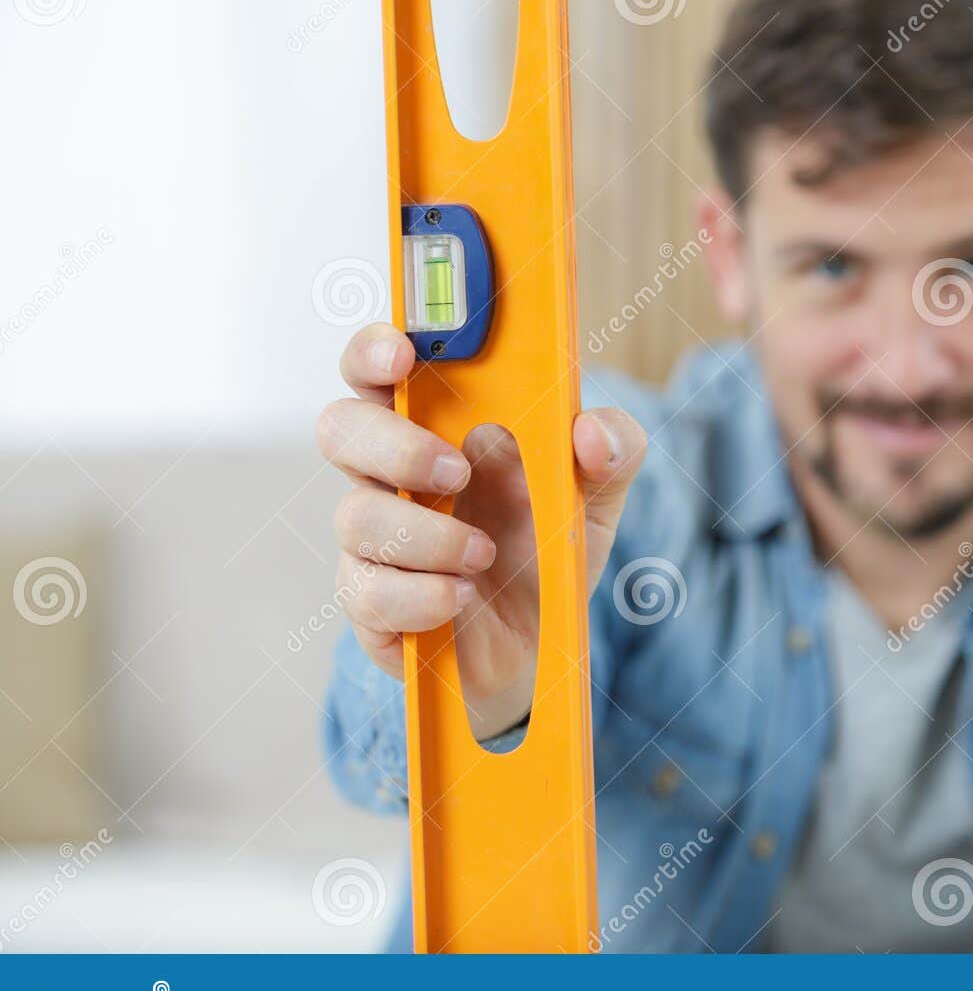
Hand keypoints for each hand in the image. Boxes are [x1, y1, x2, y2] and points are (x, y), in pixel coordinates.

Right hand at [315, 322, 646, 739]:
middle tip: (458, 472)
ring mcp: (372, 538)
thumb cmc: (548, 544)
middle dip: (396, 447)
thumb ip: (614, 448)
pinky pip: (367, 592)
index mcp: (437, 423)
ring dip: (430, 536)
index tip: (402, 355)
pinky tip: (463, 597)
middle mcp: (391, 472)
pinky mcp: (369, 602)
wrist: (541, 641)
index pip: (379, 366)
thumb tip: (593, 433)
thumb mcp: (597, 493)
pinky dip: (423, 595)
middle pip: (340, 427)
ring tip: (485, 553)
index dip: (376, 350)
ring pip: (356, 517)